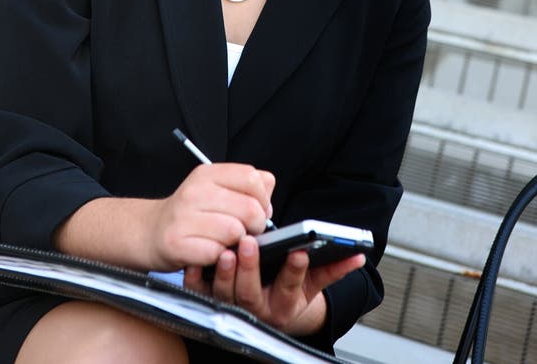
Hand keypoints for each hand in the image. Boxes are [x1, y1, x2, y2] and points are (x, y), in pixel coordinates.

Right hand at [147, 163, 274, 270]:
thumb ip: (246, 186)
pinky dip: (219, 257)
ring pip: (235, 231)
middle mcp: (195, 191)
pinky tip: (210, 252)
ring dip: (237, 243)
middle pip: (250, 208)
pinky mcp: (177, 243)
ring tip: (226, 242)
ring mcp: (184, 216)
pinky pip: (216, 253)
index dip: (263, 199)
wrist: (150, 232)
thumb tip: (268, 197)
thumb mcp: (215, 189)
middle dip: (255, 226)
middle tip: (245, 231)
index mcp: (208, 174)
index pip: (252, 178)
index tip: (258, 210)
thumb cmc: (190, 213)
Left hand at [183, 235, 364, 335]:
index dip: (295, 270)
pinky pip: (201, 292)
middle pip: (253, 292)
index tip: (299, 252)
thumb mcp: (312, 284)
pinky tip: (197, 262)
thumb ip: (332, 269)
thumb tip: (357, 256)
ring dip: (226, 273)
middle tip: (250, 243)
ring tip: (227, 250)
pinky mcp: (211, 300)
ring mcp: (234, 306)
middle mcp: (259, 308)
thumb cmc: (287, 290)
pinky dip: (197, 278)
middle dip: (251, 268)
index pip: (291, 286)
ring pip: (228, 293)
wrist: (266, 311)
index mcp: (285, 303)